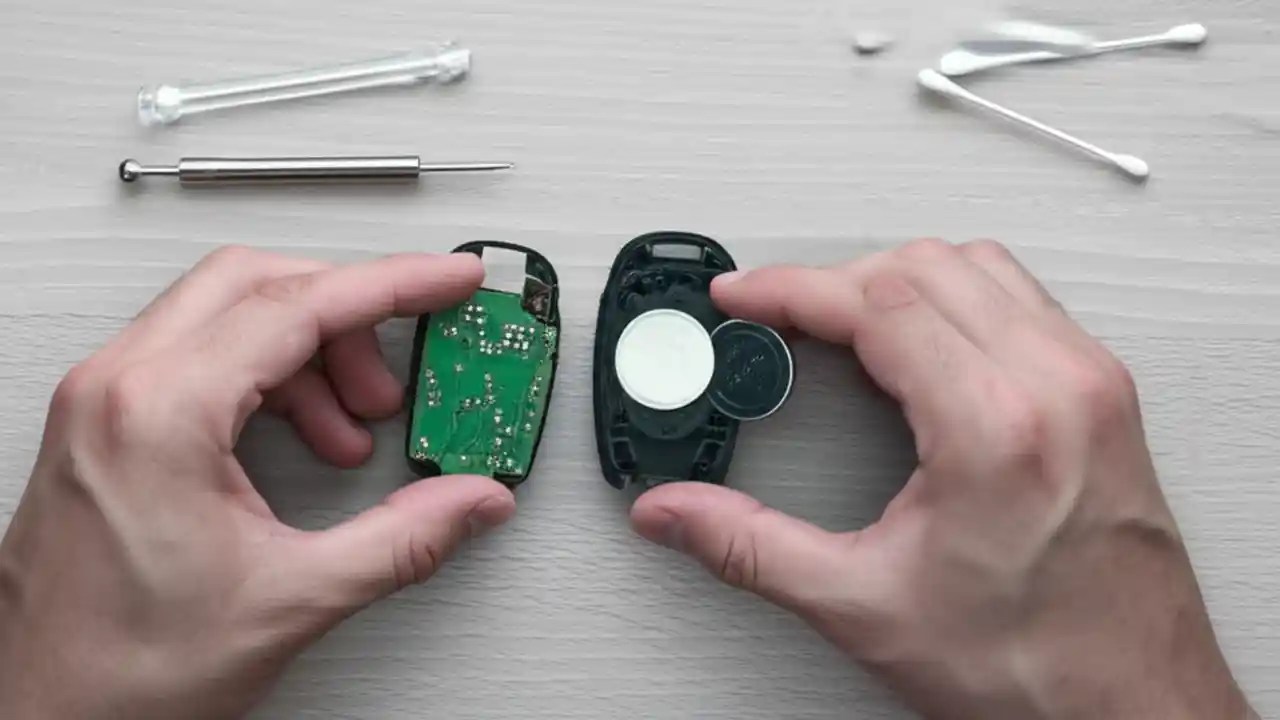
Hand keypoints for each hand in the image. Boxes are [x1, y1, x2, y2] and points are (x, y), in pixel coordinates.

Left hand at [0, 247, 516, 719]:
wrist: (37, 718)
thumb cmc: (117, 671)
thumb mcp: (290, 600)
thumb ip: (401, 540)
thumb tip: (470, 500)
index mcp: (160, 412)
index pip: (298, 306)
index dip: (393, 284)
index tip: (450, 280)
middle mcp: (119, 389)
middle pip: (258, 286)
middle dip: (348, 315)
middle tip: (402, 372)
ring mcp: (103, 404)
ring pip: (226, 317)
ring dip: (308, 356)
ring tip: (354, 428)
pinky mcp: (104, 427)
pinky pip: (199, 361)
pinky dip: (267, 381)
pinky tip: (303, 440)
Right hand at [631, 240, 1252, 719]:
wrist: (1136, 709)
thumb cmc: (1037, 669)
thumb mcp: (866, 607)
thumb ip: (751, 547)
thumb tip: (676, 513)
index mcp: (996, 429)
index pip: (879, 303)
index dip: (792, 289)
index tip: (742, 297)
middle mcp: (1059, 388)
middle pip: (926, 267)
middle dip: (836, 279)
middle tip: (776, 315)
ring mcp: (1093, 386)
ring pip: (981, 266)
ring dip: (898, 277)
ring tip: (839, 318)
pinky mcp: (1107, 398)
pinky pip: (1025, 299)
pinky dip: (956, 296)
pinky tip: (921, 339)